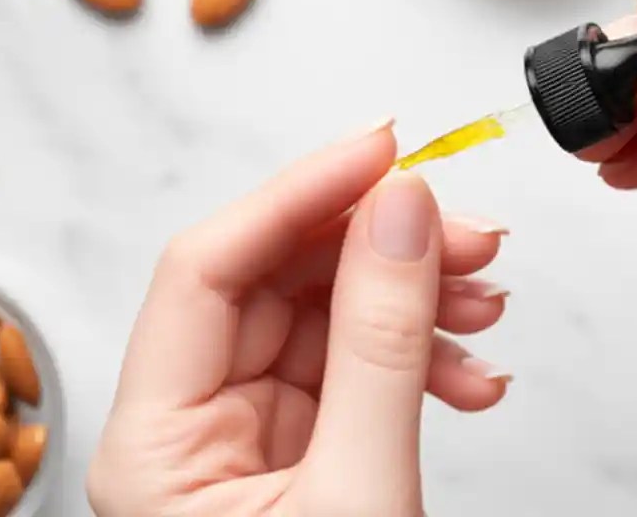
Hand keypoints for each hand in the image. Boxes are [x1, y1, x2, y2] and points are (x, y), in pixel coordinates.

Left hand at [87, 123, 511, 515]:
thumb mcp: (358, 494)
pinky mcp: (300, 455)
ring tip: (483, 304)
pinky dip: (419, 359)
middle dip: (381, 248)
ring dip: (414, 302)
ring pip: (326, 320)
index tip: (381, 154)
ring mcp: (243, 442)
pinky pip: (356, 371)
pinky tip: (468, 371)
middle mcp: (185, 433)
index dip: (297, 195)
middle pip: (273, 283)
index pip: (205, 269)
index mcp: (153, 447)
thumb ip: (380, 351)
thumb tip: (399, 218)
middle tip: (464, 232)